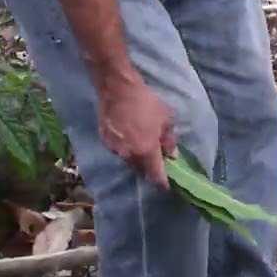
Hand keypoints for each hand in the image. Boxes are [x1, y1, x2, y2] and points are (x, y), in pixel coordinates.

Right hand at [97, 71, 176, 188]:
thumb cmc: (146, 103)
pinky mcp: (105, 141)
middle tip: (159, 162)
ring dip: (138, 159)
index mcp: (146, 152)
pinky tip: (131, 137)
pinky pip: (119, 151)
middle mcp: (128, 156)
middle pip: (141, 171)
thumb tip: (171, 155)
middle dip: (150, 170)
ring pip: (129, 161)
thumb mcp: (166, 120)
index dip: (163, 184)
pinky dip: (127, 149)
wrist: (117, 90)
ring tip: (144, 146)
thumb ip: (169, 141)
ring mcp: (114, 150)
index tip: (169, 186)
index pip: (155, 177)